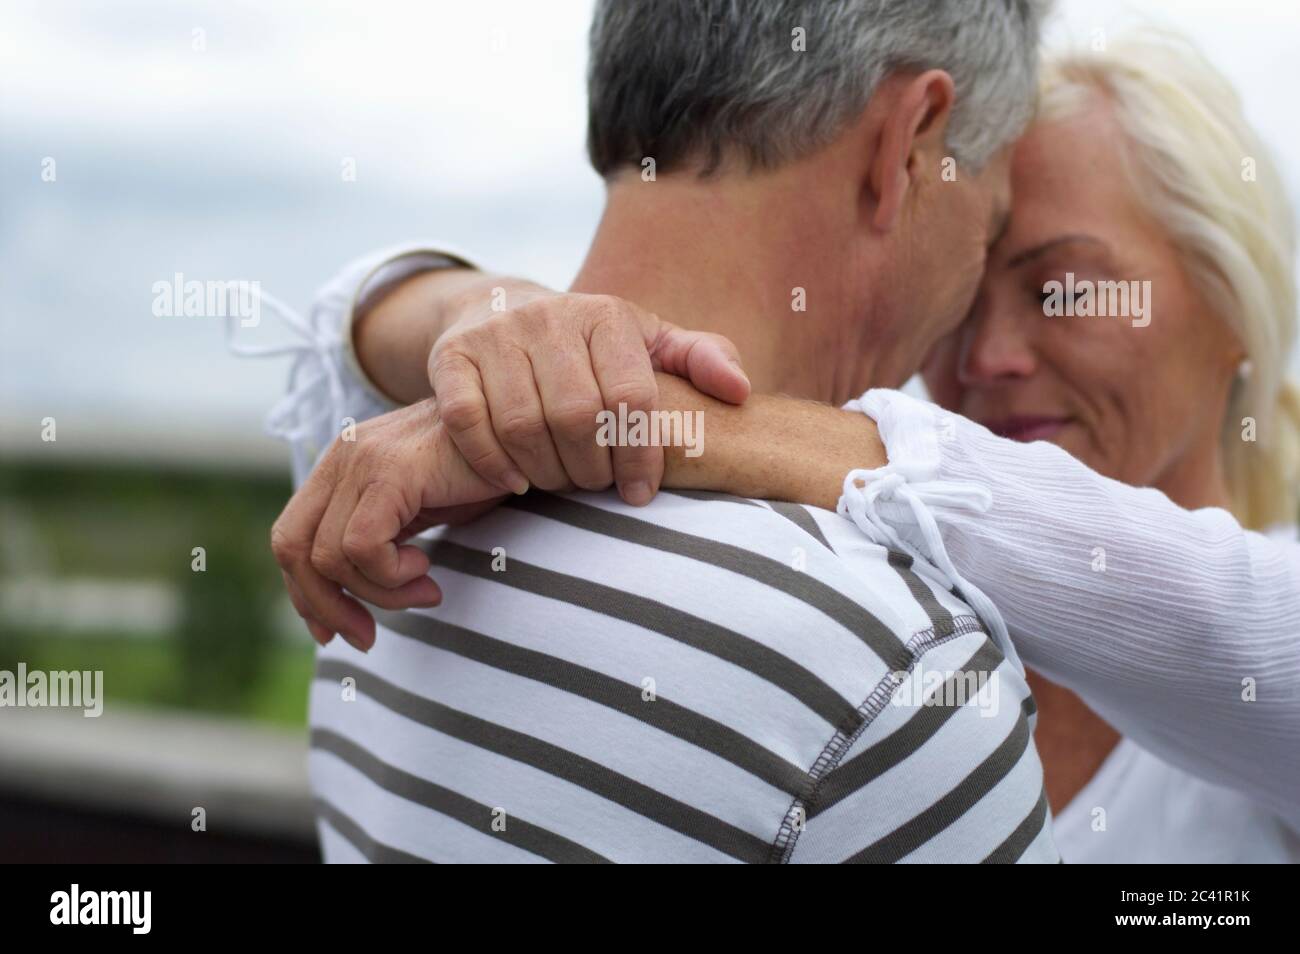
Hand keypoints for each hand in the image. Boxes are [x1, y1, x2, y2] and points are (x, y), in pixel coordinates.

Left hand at [270, 398, 504, 650]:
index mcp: (342, 465)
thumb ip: (379, 542)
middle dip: (326, 607)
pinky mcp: (391, 470)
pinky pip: (363, 547)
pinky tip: (427, 565)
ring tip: (425, 588)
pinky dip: (392, 574)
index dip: (304, 594)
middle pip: (293, 549)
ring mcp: (363, 459)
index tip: (338, 631)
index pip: (290, 537)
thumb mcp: (417, 513)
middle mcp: (343, 456)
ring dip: (380, 592)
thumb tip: (347, 601)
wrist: (524, 435)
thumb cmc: (481, 476)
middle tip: (367, 637)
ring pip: (330, 557)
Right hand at [428, 290, 749, 505]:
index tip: (640, 492)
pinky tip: (515, 482)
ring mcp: (494, 335)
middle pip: (576, 416)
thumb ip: (700, 359)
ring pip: (522, 424)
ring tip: (559, 483)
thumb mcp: (649, 343)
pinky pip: (466, 422)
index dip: (640, 454)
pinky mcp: (450, 357)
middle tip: (595, 488)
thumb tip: (740, 391)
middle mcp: (548, 317)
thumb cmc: (591, 345)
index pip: (631, 395)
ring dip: (545, 471)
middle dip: (590, 468)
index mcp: (606, 315)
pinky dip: (491, 462)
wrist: (501, 308)